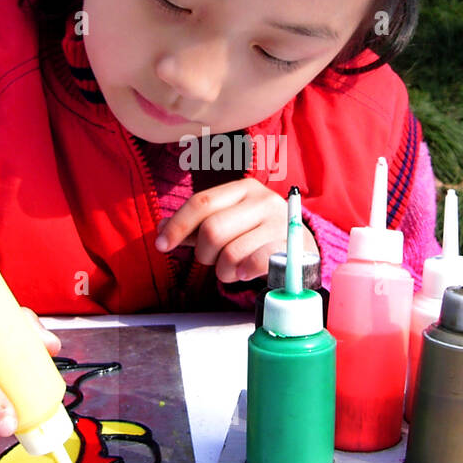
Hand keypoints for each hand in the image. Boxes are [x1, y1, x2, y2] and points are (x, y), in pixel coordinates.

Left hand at [154, 180, 318, 282]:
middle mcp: (263, 200)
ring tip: (231, 270)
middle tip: (212, 261)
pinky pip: (254, 264)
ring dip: (223, 271)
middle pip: (213, 229)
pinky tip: (244, 274)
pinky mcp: (290, 248)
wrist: (303, 250)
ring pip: (230, 252)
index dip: (177, 225)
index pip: (202, 202)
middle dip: (204, 253)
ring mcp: (279, 223)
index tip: (161, 245)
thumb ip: (196, 227)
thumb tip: (159, 230)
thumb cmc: (257, 236)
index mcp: (243, 189)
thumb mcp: (228, 224)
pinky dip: (242, 273)